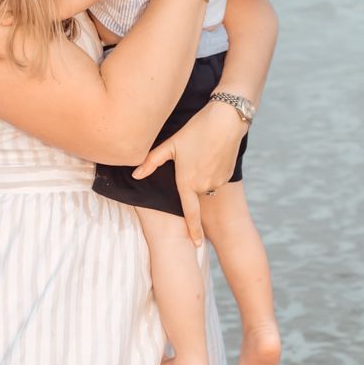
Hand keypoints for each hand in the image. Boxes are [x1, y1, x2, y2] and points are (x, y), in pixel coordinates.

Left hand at [132, 98, 245, 245]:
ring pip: (205, 185)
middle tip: (194, 156)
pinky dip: (212, 171)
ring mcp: (217, 182)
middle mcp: (203, 186)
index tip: (196, 244)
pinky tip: (212, 153)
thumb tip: (135, 175)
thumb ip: (151, 162)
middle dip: (191, 180)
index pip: (190, 213)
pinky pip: (216, 179)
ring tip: (202, 152)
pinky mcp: (228, 176)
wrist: (226, 121)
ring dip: (202, 175)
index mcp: (187, 182)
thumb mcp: (171, 145)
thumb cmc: (196, 130)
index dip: (193, 231)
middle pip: (194, 192)